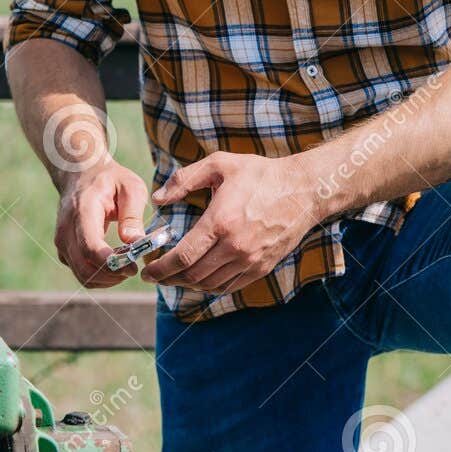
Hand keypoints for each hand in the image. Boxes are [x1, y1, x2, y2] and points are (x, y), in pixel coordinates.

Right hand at [54, 159, 150, 288]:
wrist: (80, 174)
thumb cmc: (110, 180)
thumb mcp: (130, 187)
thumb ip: (132, 215)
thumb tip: (135, 242)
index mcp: (82, 211)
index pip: (90, 247)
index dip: (112, 264)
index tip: (133, 267)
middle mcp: (66, 229)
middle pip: (84, 267)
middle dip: (112, 275)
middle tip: (133, 268)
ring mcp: (61, 242)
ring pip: (82, 275)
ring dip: (107, 278)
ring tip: (126, 264)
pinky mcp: (64, 251)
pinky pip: (81, 273)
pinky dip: (99, 276)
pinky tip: (115, 263)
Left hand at [141, 151, 319, 295]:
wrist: (303, 190)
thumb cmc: (260, 175)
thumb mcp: (220, 164)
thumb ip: (184, 180)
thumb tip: (158, 198)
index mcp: (221, 222)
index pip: (183, 257)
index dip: (161, 268)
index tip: (147, 270)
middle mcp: (236, 247)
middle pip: (193, 276)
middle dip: (168, 279)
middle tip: (154, 275)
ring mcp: (250, 260)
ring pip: (210, 285)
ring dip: (187, 285)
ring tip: (174, 276)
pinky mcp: (261, 267)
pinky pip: (229, 286)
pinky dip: (209, 287)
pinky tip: (199, 278)